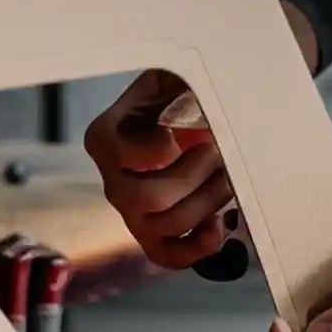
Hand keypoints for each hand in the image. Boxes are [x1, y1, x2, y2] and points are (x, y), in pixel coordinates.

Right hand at [84, 1, 318, 269]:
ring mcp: (132, 213)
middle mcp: (113, 180)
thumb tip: (201, 113)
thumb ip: (176, 86)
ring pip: (167, 225)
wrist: (196, 117)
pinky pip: (167, 255)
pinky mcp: (155, 234)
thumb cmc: (182, 93)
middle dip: (194, 175)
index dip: (149, 149)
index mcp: (106, 139)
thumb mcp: (174, 76)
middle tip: (217, 152)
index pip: (112, 153)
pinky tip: (218, 225)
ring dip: (208, 200)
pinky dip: (197, 247)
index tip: (175, 135)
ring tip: (226, 175)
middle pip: (147, 198)